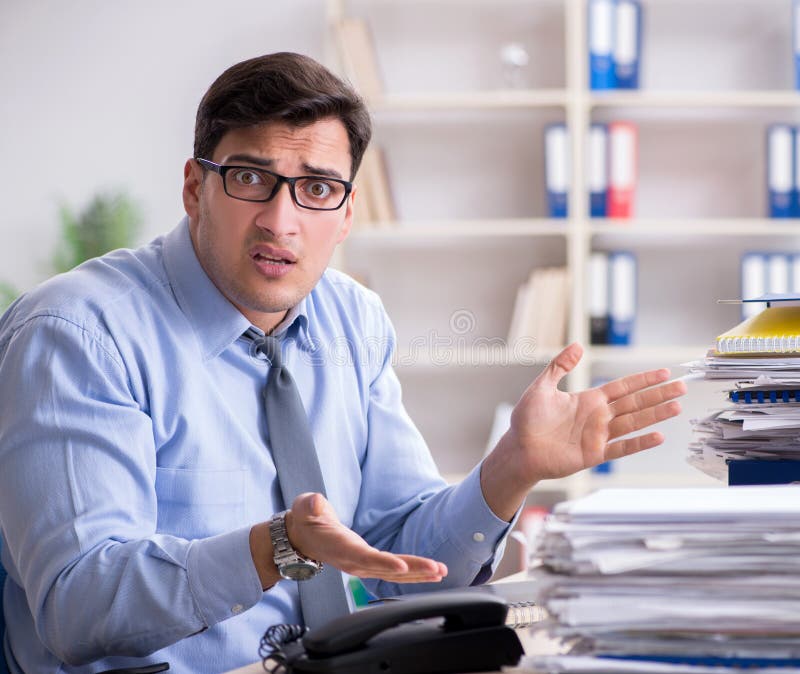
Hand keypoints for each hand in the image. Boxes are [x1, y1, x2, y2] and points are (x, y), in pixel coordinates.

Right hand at [286, 492, 446, 583]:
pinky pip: (394, 571)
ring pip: (393, 573)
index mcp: (340, 548)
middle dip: (413, 570)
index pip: (363, 557)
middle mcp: (354, 561)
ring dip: (419, 574)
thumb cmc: (306, 519)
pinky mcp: (370, 564)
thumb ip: (310, 506)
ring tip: (441, 572)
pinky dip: (413, 572)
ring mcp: (363, 564)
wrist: (303, 536)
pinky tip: (431, 573)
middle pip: (386, 569)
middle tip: (436, 570)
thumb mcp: (304, 507)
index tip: (402, 566)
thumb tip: (316, 504)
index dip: (383, 563)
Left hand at [481, 342, 686, 519]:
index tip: (664, 372)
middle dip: (658, 394)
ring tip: (677, 406)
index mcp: (588, 400)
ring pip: (634, 423)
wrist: (518, 450)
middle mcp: (598, 417)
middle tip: (682, 386)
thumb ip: (560, 366)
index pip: (622, 387)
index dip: (643, 380)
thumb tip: (577, 346)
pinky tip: (658, 436)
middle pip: (635, 403)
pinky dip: (639, 443)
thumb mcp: (542, 387)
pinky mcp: (594, 455)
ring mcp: (598, 436)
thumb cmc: (527, 420)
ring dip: (655, 415)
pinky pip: (621, 447)